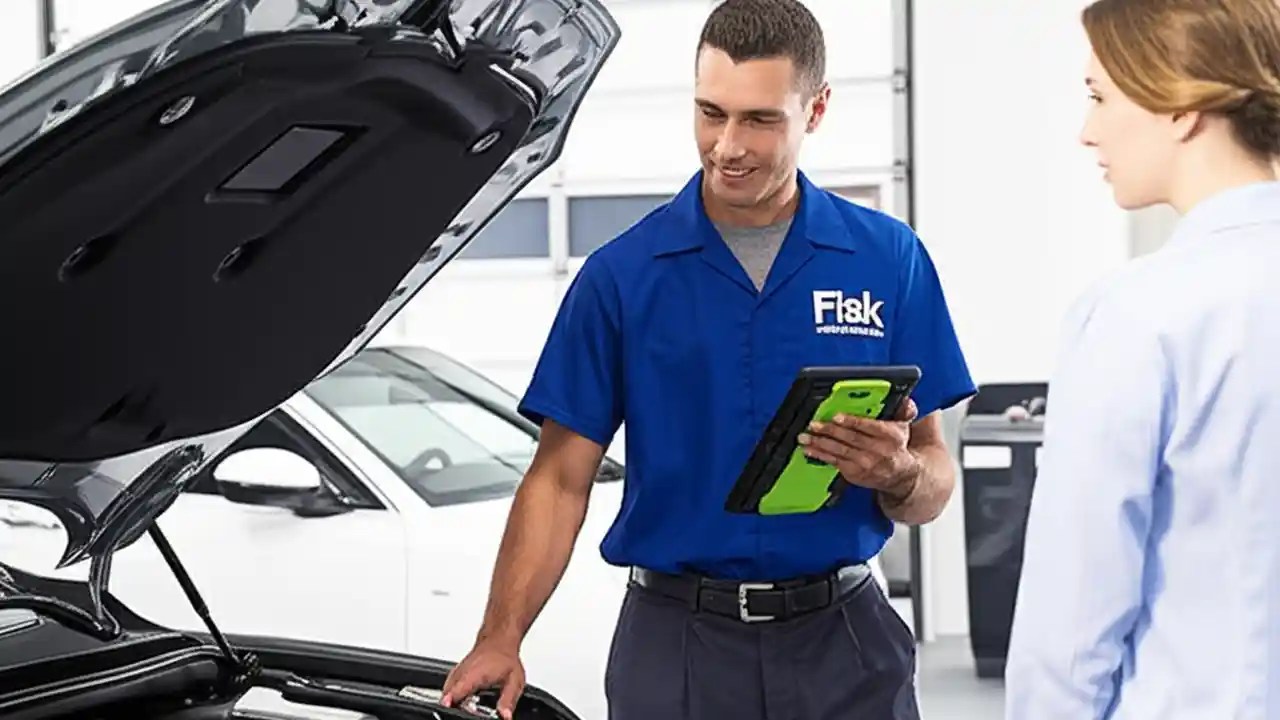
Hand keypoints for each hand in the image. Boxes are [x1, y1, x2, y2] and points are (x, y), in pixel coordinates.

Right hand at [440, 639, 524, 719]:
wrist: (499, 640)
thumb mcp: (514, 681)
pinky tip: (461, 701)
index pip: (458, 688)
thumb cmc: (506, 658)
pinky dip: (452, 695)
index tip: (446, 705)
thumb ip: (508, 700)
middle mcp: (463, 673)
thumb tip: (505, 716)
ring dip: (452, 701)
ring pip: (446, 690)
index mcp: (476, 675)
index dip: (452, 699)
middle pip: (449, 693)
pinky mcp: (455, 673)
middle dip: (452, 705)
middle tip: (462, 712)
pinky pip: (448, 687)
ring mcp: (457, 672)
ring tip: (462, 708)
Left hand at [797, 398, 920, 499]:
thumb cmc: (896, 446)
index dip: (851, 422)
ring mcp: (865, 464)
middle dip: (829, 431)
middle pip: (850, 439)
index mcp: (890, 436)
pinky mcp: (854, 473)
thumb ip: (904, 411)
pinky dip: (819, 455)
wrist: (899, 475)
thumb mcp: (904, 426)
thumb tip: (905, 400)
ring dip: (819, 443)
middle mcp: (878, 451)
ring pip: (839, 451)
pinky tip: (808, 449)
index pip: (869, 427)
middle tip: (813, 424)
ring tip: (805, 436)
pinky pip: (834, 462)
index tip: (836, 417)